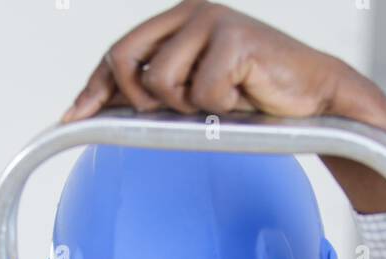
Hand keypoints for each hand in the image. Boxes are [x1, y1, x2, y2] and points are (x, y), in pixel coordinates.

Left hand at [63, 0, 351, 122]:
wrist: (313, 97)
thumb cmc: (256, 97)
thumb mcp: (196, 96)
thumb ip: (157, 95)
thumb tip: (108, 111)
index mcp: (177, 22)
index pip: (118, 53)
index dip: (92, 88)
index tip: (72, 118)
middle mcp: (189, 13)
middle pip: (123, 60)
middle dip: (138, 100)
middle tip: (176, 113)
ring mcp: (210, 21)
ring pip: (161, 82)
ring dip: (190, 108)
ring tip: (223, 102)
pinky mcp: (233, 37)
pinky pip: (202, 94)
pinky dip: (222, 109)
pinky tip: (244, 98)